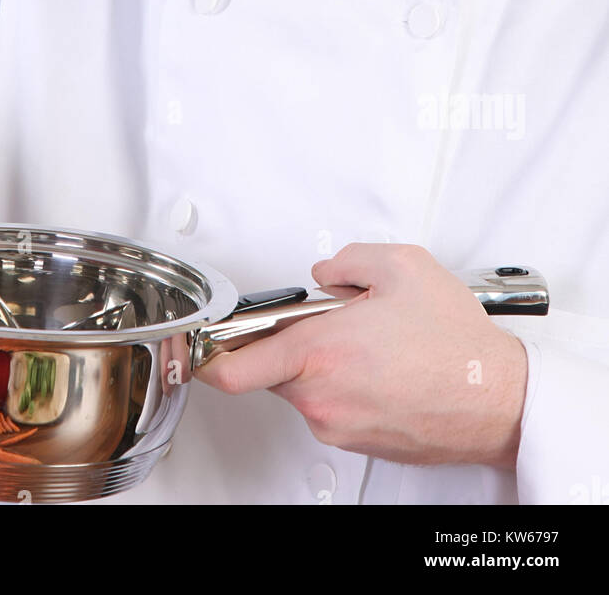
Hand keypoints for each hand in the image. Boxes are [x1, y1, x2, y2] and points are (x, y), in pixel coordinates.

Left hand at [196, 243, 527, 468]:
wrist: (499, 400)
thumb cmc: (457, 344)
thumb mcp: (402, 266)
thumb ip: (346, 259)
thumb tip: (324, 274)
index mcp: (321, 352)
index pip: (234, 365)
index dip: (210, 353)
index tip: (202, 343)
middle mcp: (322, 397)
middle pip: (274, 367)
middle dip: (294, 342)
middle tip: (338, 321)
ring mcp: (340, 426)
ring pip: (306, 388)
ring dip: (326, 365)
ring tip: (376, 346)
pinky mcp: (360, 443)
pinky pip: (334, 408)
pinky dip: (348, 387)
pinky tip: (385, 370)